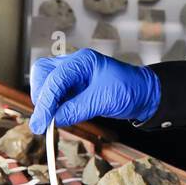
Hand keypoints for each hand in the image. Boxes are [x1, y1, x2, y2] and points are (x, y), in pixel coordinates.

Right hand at [29, 49, 159, 133]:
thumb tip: (54, 119)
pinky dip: (53, 105)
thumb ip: (76, 109)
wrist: (143, 94)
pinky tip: (58, 117)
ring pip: (46, 82)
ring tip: (52, 120)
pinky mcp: (74, 87)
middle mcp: (75, 64)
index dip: (46, 102)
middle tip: (45, 120)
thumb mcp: (103, 101)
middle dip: (41, 96)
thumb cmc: (129, 90)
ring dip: (46, 101)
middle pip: (43, 74)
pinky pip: (55, 93)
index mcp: (82, 61)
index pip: (55, 78)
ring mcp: (73, 75)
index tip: (42, 123)